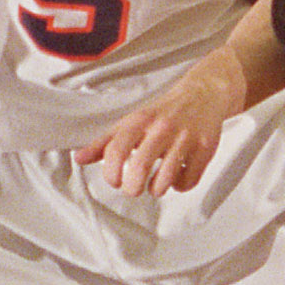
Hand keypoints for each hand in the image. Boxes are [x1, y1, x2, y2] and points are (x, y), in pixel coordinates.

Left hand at [73, 51, 242, 197]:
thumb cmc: (163, 112)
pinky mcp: (205, 148)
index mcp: (140, 121)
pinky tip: (177, 177)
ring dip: (156, 189)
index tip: (114, 180)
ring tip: (155, 185)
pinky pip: (188, 180)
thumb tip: (79, 158)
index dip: (111, 173)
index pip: (115, 150)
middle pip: (139, 168)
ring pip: (165, 179)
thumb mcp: (132, 122)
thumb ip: (105, 142)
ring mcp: (185, 138)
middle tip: (134, 188)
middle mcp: (162, 128)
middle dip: (132, 188)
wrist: (203, 95)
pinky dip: (180, 185)